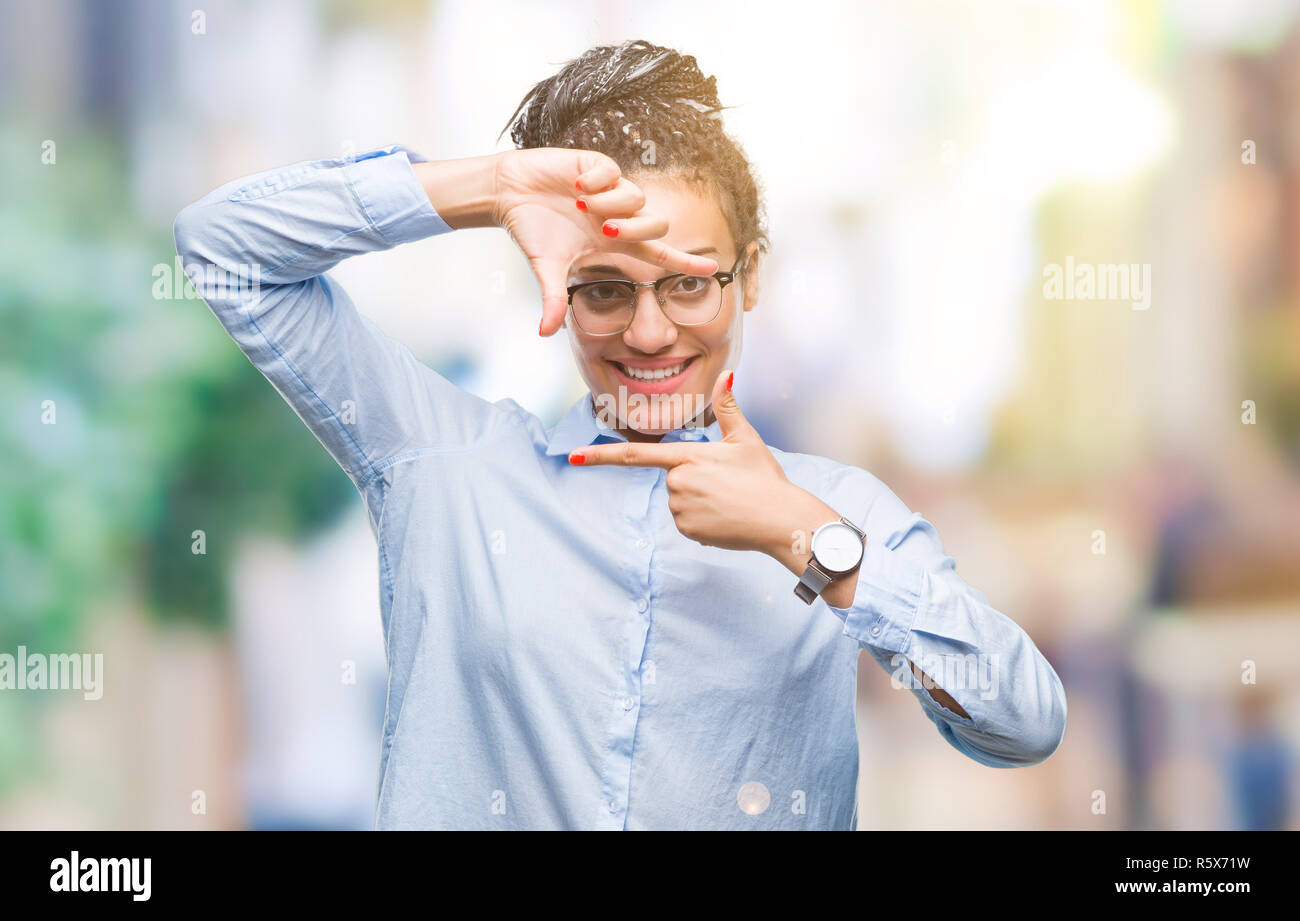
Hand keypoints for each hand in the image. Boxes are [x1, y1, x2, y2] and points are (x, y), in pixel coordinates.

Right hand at [493, 149, 718, 335]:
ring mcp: (610, 189)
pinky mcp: (596, 165)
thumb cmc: (532, 229)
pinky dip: (596, 182)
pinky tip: (576, 186)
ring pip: (637, 197)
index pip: (660, 254)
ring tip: (580, 205)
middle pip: (657, 225)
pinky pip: (612, 172)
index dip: (686, 262)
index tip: (713, 269)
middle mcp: (619, 215)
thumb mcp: (546, 267)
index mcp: (614, 242)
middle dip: (636, 229)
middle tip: (603, 230)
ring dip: (611, 205)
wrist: (510, 192)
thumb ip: (553, 299)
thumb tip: (544, 333)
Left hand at [569, 370, 837, 557]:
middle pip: (672, 477)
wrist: (779, 520)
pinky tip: (725, 518)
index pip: (635, 455)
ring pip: (679, 500)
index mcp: (688, 456)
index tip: (574, 457)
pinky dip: (703, 520)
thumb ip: (728, 407)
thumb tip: (725, 373)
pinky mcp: (687, 530)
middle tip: (728, 484)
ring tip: (729, 502)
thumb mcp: (745, 438)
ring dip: (699, 500)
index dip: (602, 456)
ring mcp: (680, 509)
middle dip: (694, 479)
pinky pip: (686, 521)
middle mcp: (677, 483)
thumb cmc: (764, 478)